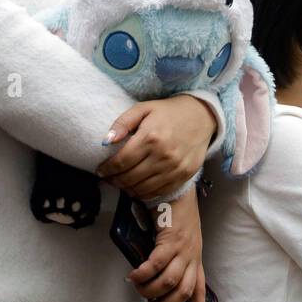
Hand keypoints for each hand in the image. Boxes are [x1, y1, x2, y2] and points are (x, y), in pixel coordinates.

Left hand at [97, 94, 215, 199]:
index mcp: (151, 137)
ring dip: (127, 189)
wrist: (202, 117)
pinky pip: (158, 192)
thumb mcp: (143, 108)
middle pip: (130, 178)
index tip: (100, 171)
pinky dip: (144, 193)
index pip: (121, 162)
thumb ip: (122, 123)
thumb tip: (105, 141)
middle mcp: (163, 155)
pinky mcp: (183, 176)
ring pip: (142, 189)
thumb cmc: (168, 112)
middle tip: (108, 178)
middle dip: (114, 181)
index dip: (107, 169)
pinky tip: (137, 187)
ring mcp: (175, 168)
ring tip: (121, 183)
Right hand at [127, 188, 205, 301]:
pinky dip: (144, 273)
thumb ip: (171, 256)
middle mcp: (192, 256)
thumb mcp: (179, 237)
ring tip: (137, 288)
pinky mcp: (171, 239)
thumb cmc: (174, 211)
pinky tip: (134, 275)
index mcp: (195, 257)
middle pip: (183, 292)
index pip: (199, 289)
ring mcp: (183, 248)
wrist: (177, 187)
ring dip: (151, 290)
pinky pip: (157, 264)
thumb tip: (151, 275)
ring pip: (170, 281)